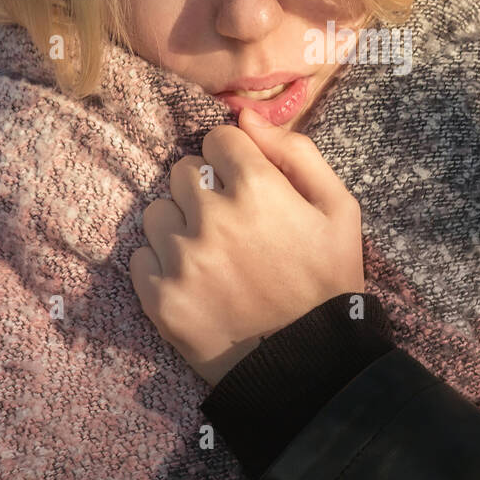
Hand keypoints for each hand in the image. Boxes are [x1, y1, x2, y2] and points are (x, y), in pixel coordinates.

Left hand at [130, 108, 364, 385]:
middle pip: (182, 171)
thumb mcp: (339, 208)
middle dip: (204, 189)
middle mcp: (211, 216)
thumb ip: (296, 152)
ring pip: (156, 211)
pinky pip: (139, 256)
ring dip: (179, 225)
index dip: (235, 161)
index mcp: (256, 187)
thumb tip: (245, 115)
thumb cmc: (329, 280)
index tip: (248, 188)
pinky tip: (195, 281)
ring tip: (212, 254)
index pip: (217, 139)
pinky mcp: (159, 298)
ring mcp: (181, 258)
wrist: (309, 365)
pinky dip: (161, 265)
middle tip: (232, 224)